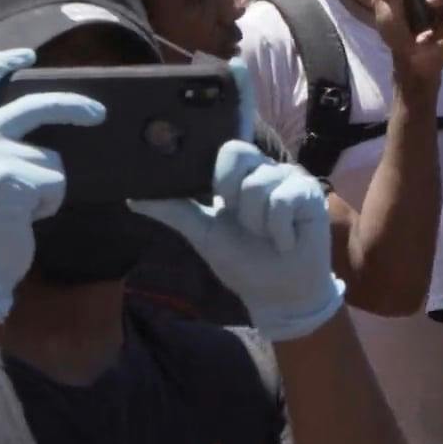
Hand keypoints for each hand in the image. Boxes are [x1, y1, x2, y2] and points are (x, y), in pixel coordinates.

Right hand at [0, 50, 103, 321]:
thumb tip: (44, 133)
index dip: (1, 65)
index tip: (25, 55)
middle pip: (36, 105)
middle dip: (73, 106)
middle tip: (100, 113)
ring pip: (52, 157)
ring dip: (48, 185)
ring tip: (19, 209)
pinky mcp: (12, 173)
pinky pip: (57, 182)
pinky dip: (48, 204)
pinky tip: (20, 219)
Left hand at [130, 140, 343, 342]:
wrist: (279, 293)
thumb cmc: (244, 261)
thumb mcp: (203, 235)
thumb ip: (174, 212)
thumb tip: (131, 197)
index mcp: (241, 177)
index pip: (227, 149)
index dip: (219, 172)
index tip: (220, 201)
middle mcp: (266, 171)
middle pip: (239, 153)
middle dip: (232, 195)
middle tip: (243, 223)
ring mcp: (290, 180)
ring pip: (258, 184)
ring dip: (256, 222)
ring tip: (266, 237)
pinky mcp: (310, 195)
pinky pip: (283, 200)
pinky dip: (278, 230)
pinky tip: (284, 242)